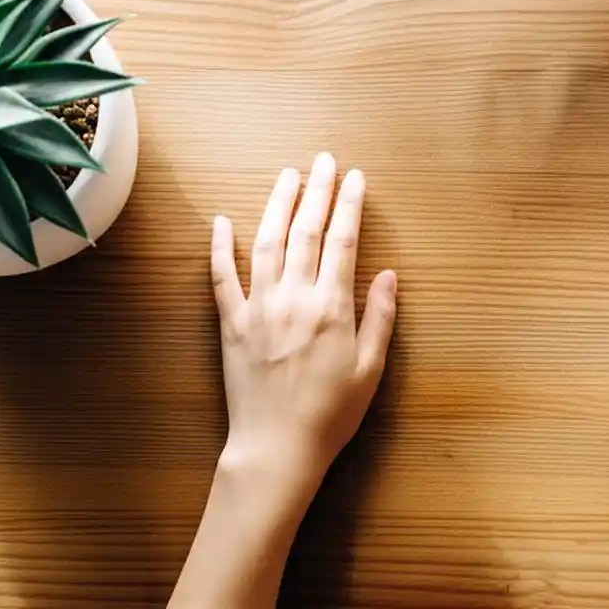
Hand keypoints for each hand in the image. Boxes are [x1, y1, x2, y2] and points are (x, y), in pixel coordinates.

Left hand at [210, 153, 397, 486]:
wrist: (278, 448)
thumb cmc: (331, 415)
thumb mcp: (370, 369)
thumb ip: (380, 317)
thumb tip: (388, 274)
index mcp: (332, 307)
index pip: (343, 241)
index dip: (351, 205)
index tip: (356, 178)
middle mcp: (294, 298)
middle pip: (306, 231)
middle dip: (318, 191)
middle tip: (324, 161)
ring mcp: (259, 308)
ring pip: (266, 242)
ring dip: (277, 205)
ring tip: (287, 176)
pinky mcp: (231, 324)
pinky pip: (222, 277)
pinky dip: (220, 246)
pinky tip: (221, 220)